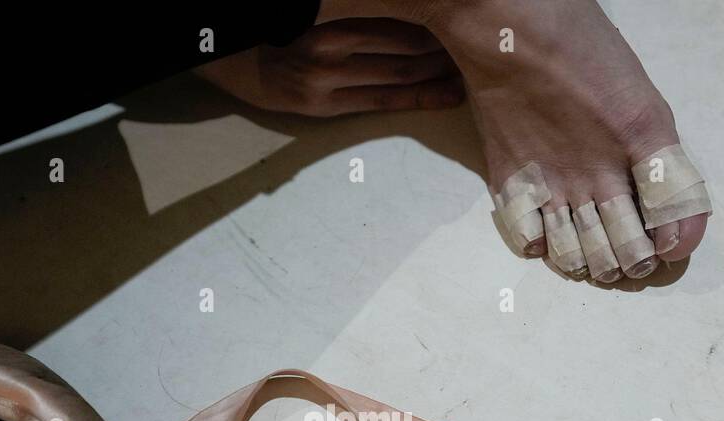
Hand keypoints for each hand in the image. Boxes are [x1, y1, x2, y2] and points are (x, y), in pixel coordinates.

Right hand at [194, 18, 462, 116]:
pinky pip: (383, 102)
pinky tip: (447, 96)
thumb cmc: (294, 33)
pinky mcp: (327, 107)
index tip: (461, 17)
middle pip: (406, 44)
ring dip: (440, 72)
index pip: (397, 16)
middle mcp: (329, 46)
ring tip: (470, 68)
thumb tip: (412, 10)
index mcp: (332, 17)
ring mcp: (328, 80)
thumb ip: (365, 13)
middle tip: (478, 44)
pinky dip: (421, 98)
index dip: (433, 19)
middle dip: (446, 46)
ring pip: (400, 74)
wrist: (244, 65)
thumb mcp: (326, 13)